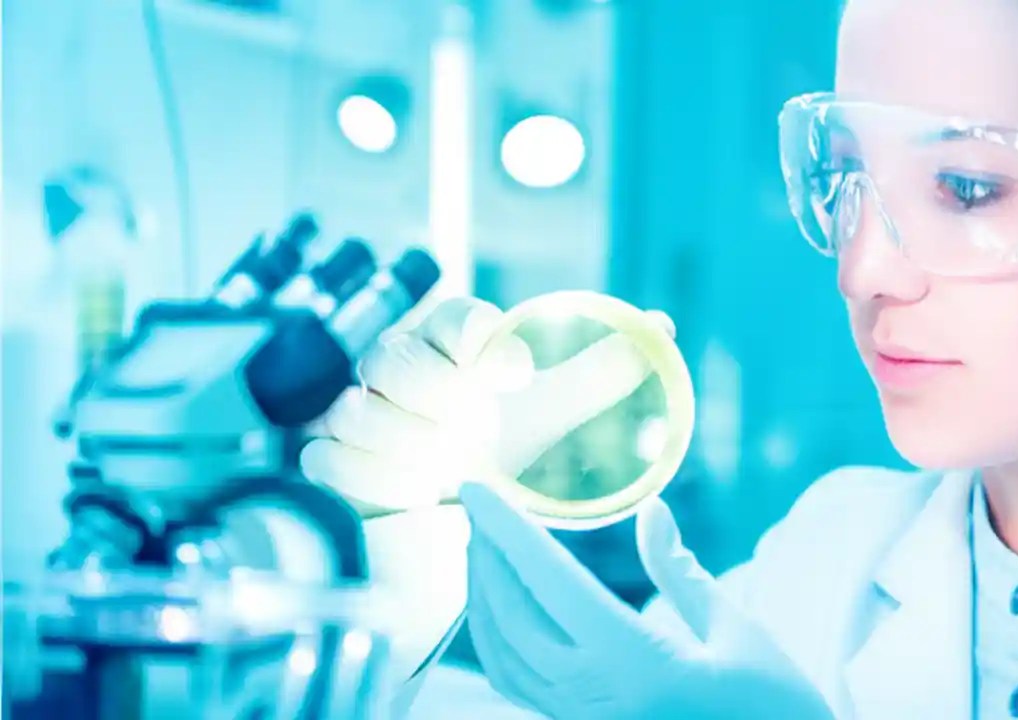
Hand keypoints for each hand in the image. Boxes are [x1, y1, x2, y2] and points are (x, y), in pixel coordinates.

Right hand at [300, 296, 671, 514]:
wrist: (458, 498)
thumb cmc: (505, 438)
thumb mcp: (554, 408)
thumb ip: (602, 369)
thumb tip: (662, 327)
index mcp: (451, 339)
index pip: (453, 317)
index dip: (477, 337)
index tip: (514, 373)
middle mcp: (395, 364)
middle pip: (393, 357)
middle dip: (438, 395)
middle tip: (476, 427)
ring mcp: (354, 408)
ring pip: (359, 410)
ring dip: (411, 445)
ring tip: (449, 467)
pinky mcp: (327, 456)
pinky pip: (333, 461)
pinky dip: (375, 481)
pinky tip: (413, 493)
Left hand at [461, 482, 834, 719]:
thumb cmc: (776, 709)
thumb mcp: (739, 633)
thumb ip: (682, 573)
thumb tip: (651, 510)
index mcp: (636, 668)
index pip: (551, 583)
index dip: (508, 529)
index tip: (476, 488)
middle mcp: (597, 701)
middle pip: (513, 618)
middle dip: (487, 556)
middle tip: (478, 505)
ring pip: (505, 656)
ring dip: (485, 597)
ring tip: (484, 547)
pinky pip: (520, 684)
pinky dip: (498, 637)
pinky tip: (505, 607)